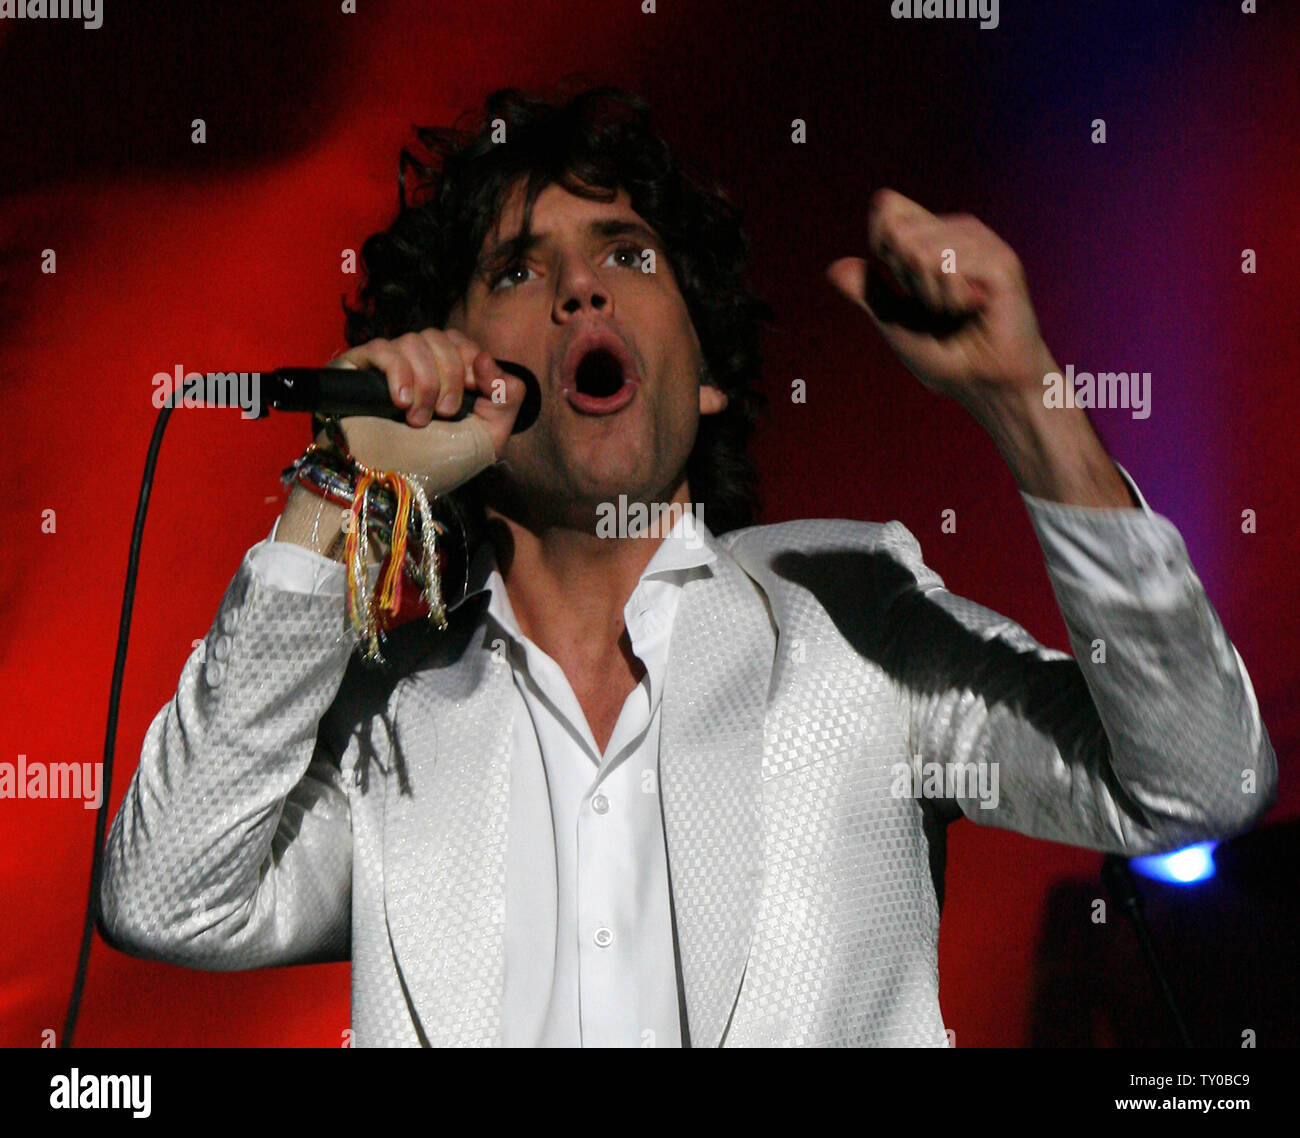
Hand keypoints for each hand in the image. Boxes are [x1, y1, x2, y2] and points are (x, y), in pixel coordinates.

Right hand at [326, 328, 526, 494]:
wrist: (385, 486)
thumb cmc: (434, 467)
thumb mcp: (487, 438)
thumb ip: (507, 397)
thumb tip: (485, 357)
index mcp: (445, 379)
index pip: (459, 341)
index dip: (469, 359)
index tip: (472, 390)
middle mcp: (415, 368)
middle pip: (439, 337)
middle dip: (450, 376)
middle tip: (444, 414)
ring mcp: (385, 367)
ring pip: (413, 340)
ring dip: (424, 382)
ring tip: (416, 419)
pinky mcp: (356, 368)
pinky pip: (383, 347)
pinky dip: (398, 373)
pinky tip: (400, 403)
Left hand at [826, 189, 1054, 403]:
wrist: (984, 384)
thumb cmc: (945, 355)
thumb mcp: (894, 323)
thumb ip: (868, 292)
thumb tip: (834, 268)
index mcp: (931, 238)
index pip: (888, 209)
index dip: (882, 245)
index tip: (907, 286)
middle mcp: (957, 232)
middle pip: (898, 230)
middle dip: (907, 278)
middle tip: (939, 306)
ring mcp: (981, 243)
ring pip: (920, 250)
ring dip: (932, 294)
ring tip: (960, 310)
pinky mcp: (1000, 261)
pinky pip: (948, 265)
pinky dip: (951, 298)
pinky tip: (976, 307)